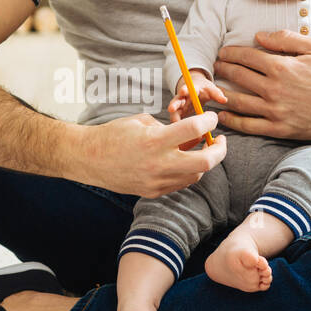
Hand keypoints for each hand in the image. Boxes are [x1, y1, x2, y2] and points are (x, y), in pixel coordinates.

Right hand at [79, 111, 226, 197]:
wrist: (89, 159)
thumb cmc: (113, 135)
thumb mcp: (142, 121)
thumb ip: (169, 128)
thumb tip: (192, 134)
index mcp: (155, 140)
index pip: (195, 129)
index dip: (209, 121)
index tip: (211, 118)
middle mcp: (158, 163)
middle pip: (206, 162)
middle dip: (220, 150)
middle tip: (220, 140)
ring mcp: (156, 181)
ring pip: (196, 175)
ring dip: (203, 162)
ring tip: (199, 150)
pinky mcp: (153, 192)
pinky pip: (180, 183)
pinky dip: (187, 172)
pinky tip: (183, 162)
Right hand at [166, 72, 227, 122]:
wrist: (197, 89)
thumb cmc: (204, 89)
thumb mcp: (211, 90)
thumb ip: (217, 94)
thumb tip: (224, 100)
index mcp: (191, 90)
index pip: (187, 89)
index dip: (184, 90)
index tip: (183, 91)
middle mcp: (183, 98)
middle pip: (176, 101)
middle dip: (174, 104)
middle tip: (171, 109)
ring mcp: (180, 106)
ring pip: (174, 112)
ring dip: (174, 118)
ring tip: (174, 126)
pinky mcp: (179, 114)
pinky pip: (177, 120)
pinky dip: (178, 127)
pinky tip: (180, 135)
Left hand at [212, 30, 310, 139]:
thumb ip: (285, 39)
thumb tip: (259, 36)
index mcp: (281, 67)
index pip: (246, 57)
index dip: (230, 53)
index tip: (223, 52)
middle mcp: (274, 89)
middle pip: (238, 77)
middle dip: (222, 70)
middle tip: (214, 67)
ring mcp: (275, 111)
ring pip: (238, 101)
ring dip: (220, 94)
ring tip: (212, 89)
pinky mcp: (279, 128)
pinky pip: (249, 126)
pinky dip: (232, 121)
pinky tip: (223, 116)